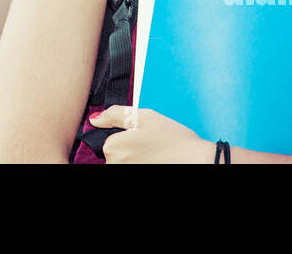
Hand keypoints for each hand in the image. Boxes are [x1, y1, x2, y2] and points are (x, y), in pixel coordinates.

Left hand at [87, 105, 212, 163]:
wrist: (196, 160)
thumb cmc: (173, 139)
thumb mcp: (143, 117)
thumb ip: (115, 115)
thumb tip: (95, 119)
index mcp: (113, 147)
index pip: (107, 139)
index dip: (124, 134)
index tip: (139, 135)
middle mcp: (115, 164)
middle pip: (115, 153)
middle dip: (129, 147)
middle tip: (149, 143)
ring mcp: (127, 172)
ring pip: (125, 161)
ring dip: (136, 156)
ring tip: (154, 152)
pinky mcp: (138, 176)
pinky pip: (133, 166)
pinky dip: (142, 162)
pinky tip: (155, 160)